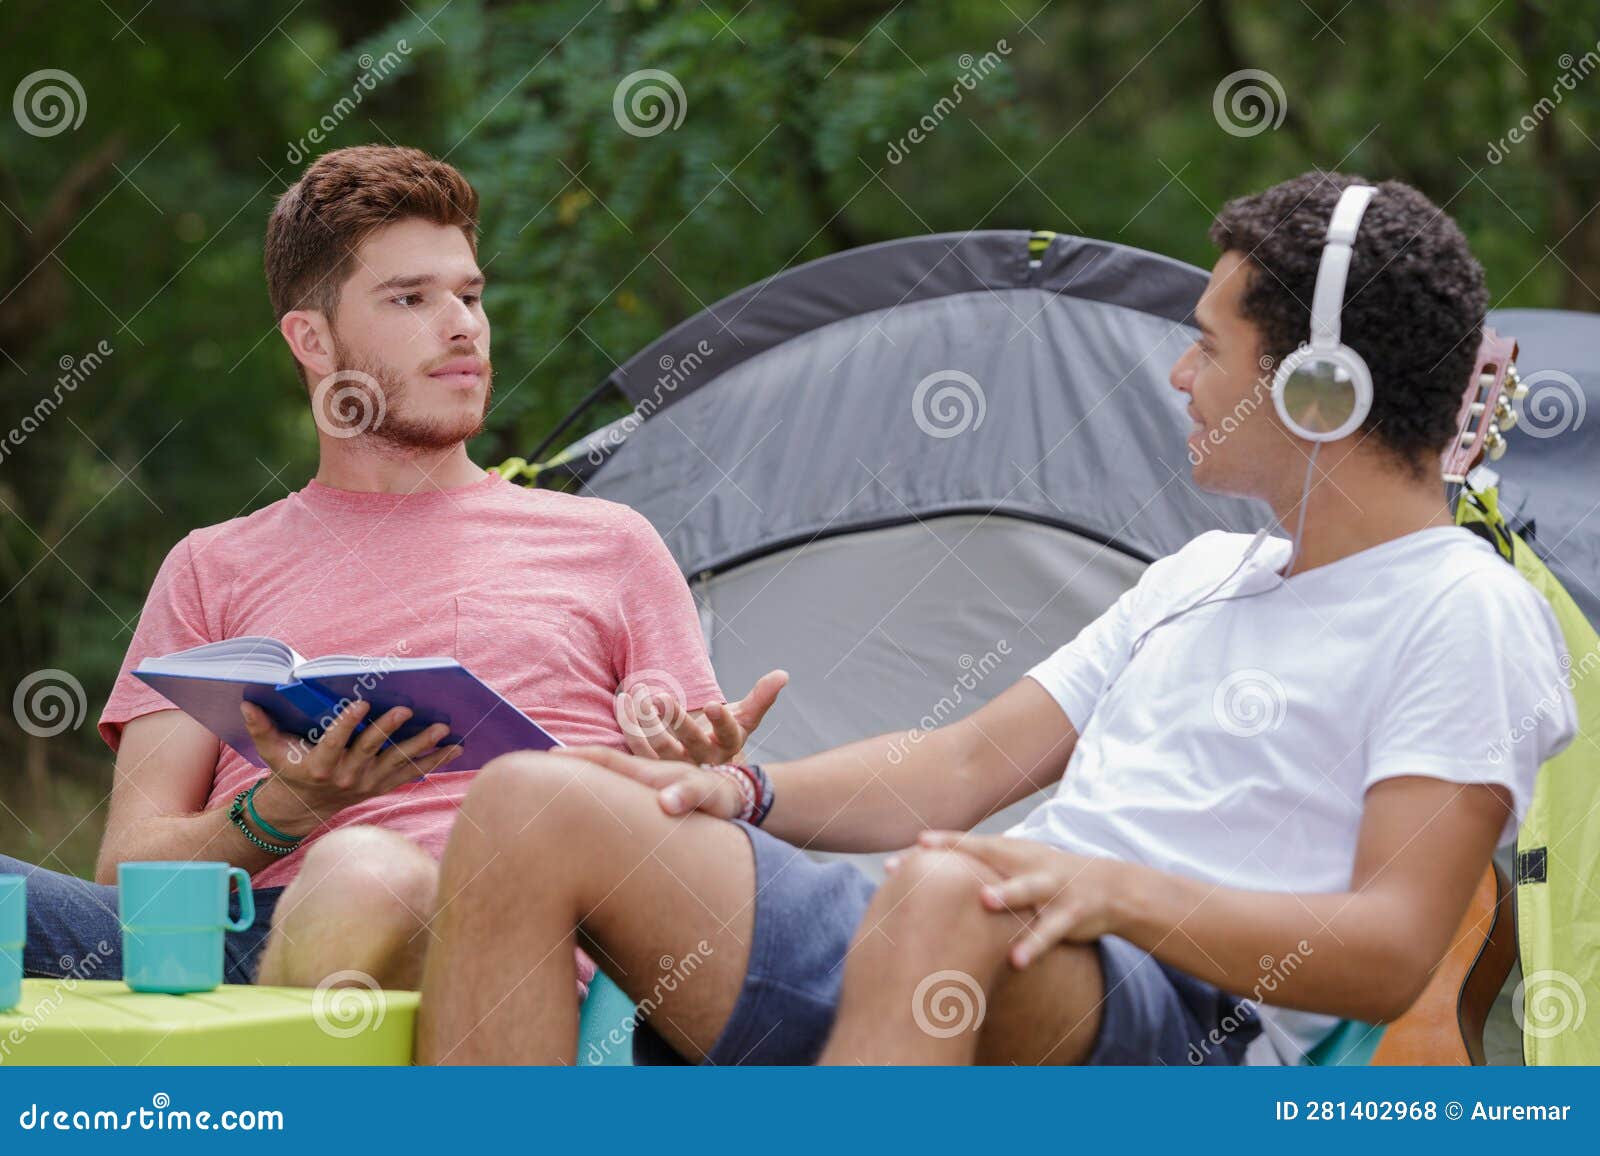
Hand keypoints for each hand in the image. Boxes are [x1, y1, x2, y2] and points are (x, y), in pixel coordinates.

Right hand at [239, 700, 463, 833]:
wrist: (303, 807)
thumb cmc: (288, 770)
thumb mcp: (270, 750)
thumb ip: (261, 726)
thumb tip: (247, 701)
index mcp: (321, 765)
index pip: (335, 741)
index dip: (347, 723)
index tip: (361, 703)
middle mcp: (347, 776)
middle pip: (372, 749)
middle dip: (391, 729)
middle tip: (408, 709)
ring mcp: (369, 783)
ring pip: (399, 762)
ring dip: (423, 745)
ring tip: (445, 729)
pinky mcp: (384, 786)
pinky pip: (413, 774)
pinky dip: (435, 761)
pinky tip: (456, 748)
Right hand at [559, 745, 746, 820]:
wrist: (736, 795)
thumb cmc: (720, 798)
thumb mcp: (708, 797)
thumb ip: (689, 794)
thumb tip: (666, 803)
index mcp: (650, 773)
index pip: (608, 762)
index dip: (579, 758)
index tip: (548, 757)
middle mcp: (645, 773)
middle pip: (601, 763)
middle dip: (572, 761)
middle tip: (537, 763)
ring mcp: (647, 780)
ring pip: (608, 770)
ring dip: (582, 765)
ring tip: (551, 771)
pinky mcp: (652, 790)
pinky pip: (619, 782)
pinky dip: (599, 778)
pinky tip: (584, 788)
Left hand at [621, 669, 787, 764]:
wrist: (703, 776)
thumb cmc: (723, 737)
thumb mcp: (745, 720)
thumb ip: (762, 697)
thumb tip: (783, 674)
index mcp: (727, 747)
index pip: (728, 734)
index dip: (721, 720)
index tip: (715, 703)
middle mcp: (702, 761)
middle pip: (690, 741)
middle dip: (675, 718)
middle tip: (660, 697)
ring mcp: (675, 767)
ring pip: (659, 746)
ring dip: (647, 720)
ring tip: (640, 693)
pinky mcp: (652, 768)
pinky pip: (637, 747)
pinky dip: (628, 725)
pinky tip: (623, 701)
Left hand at [905, 831, 1121, 967]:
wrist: (1109, 887)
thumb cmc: (1046, 876)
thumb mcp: (1015, 865)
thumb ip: (978, 869)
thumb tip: (930, 879)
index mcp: (1010, 851)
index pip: (969, 844)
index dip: (939, 845)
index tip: (907, 849)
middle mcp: (1028, 863)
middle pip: (989, 857)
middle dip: (958, 859)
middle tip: (924, 864)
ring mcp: (1052, 887)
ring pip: (1027, 889)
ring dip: (1007, 894)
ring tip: (985, 901)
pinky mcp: (1071, 914)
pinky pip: (1050, 931)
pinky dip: (1034, 944)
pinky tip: (1015, 961)